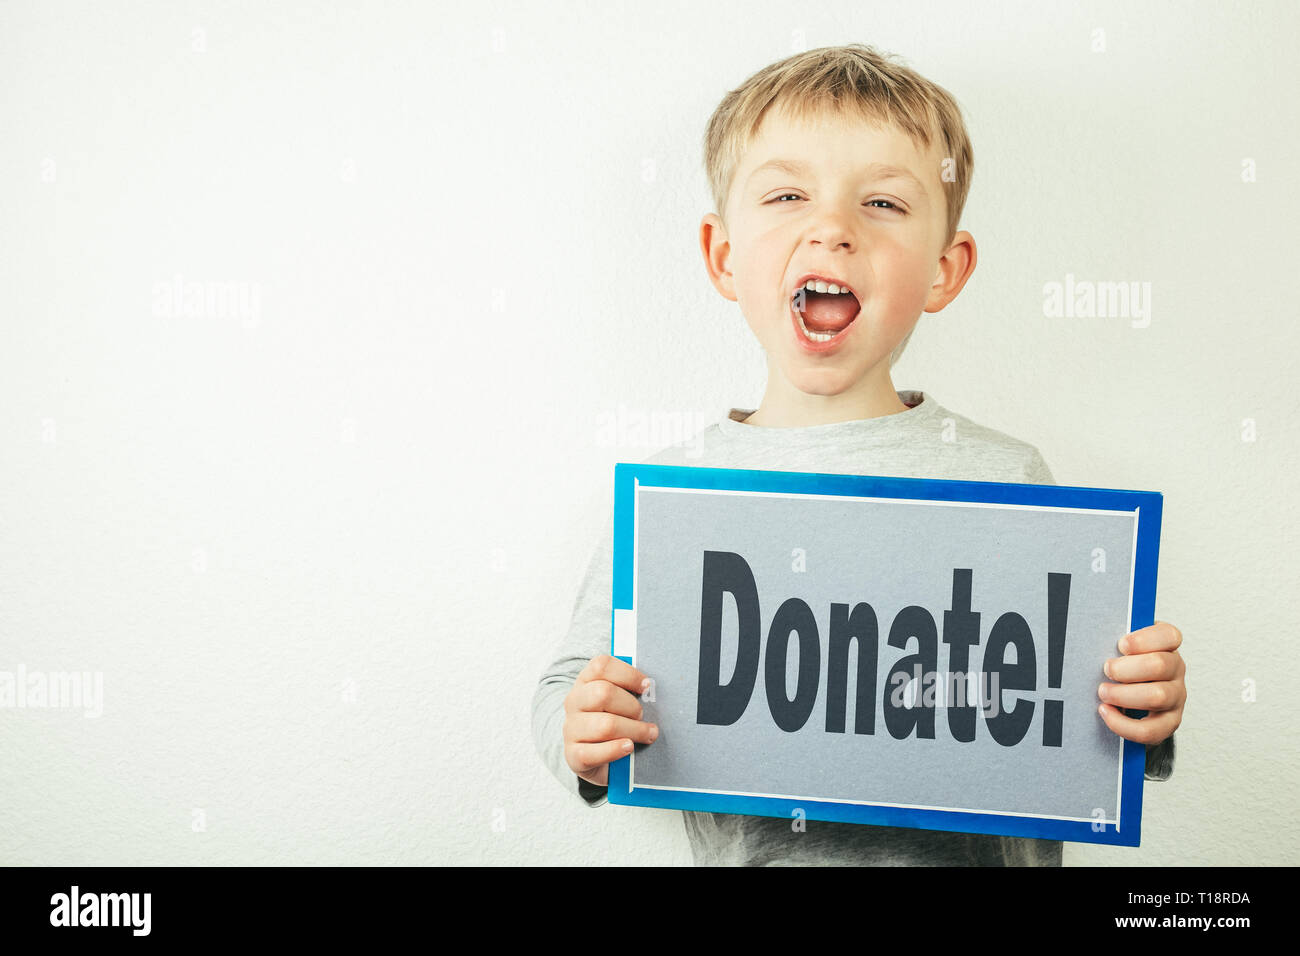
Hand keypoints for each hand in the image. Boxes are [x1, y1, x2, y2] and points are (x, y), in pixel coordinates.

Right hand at [563, 654, 658, 787]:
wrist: (589, 757)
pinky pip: (595, 752)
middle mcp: (574, 702)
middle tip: (642, 716)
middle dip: (631, 706)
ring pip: (605, 725)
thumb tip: (650, 687)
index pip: (601, 666)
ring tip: (647, 735)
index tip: (646, 686)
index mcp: (585, 681)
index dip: (628, 674)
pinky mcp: (573, 754)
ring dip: (634, 731)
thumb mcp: (616, 701)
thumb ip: (628, 690)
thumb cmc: (611, 722)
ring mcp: (571, 728)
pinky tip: (629, 747)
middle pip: (603, 693)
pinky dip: (616, 750)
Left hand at [1097, 620, 1184, 744]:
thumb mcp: (1121, 647)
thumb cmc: (1124, 663)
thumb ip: (1113, 640)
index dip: (1144, 640)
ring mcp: (1176, 696)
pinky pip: (1150, 730)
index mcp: (1167, 645)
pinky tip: (1106, 712)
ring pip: (1157, 697)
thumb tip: (1089, 640)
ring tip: (1103, 692)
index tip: (1121, 645)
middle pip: (1160, 665)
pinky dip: (1123, 724)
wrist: (1131, 694)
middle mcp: (1176, 669)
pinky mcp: (1169, 722)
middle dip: (1126, 669)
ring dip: (1123, 695)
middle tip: (1106, 670)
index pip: (1169, 636)